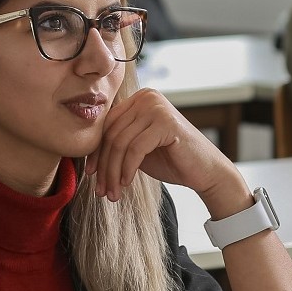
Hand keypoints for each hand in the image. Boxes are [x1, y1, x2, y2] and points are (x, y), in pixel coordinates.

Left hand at [84, 89, 246, 213]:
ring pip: (120, 143)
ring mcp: (157, 107)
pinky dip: (127, 169)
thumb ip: (118, 143)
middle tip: (101, 190)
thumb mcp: (138, 148)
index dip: (96, 152)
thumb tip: (86, 153)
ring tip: (112, 193)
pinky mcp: (166, 122)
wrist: (205, 171)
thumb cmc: (172, 160)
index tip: (91, 175)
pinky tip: (126, 183)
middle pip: (112, 134)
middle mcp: (147, 97)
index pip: (107, 125)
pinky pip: (135, 149)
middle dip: (104, 166)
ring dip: (113, 172)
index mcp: (139, 99)